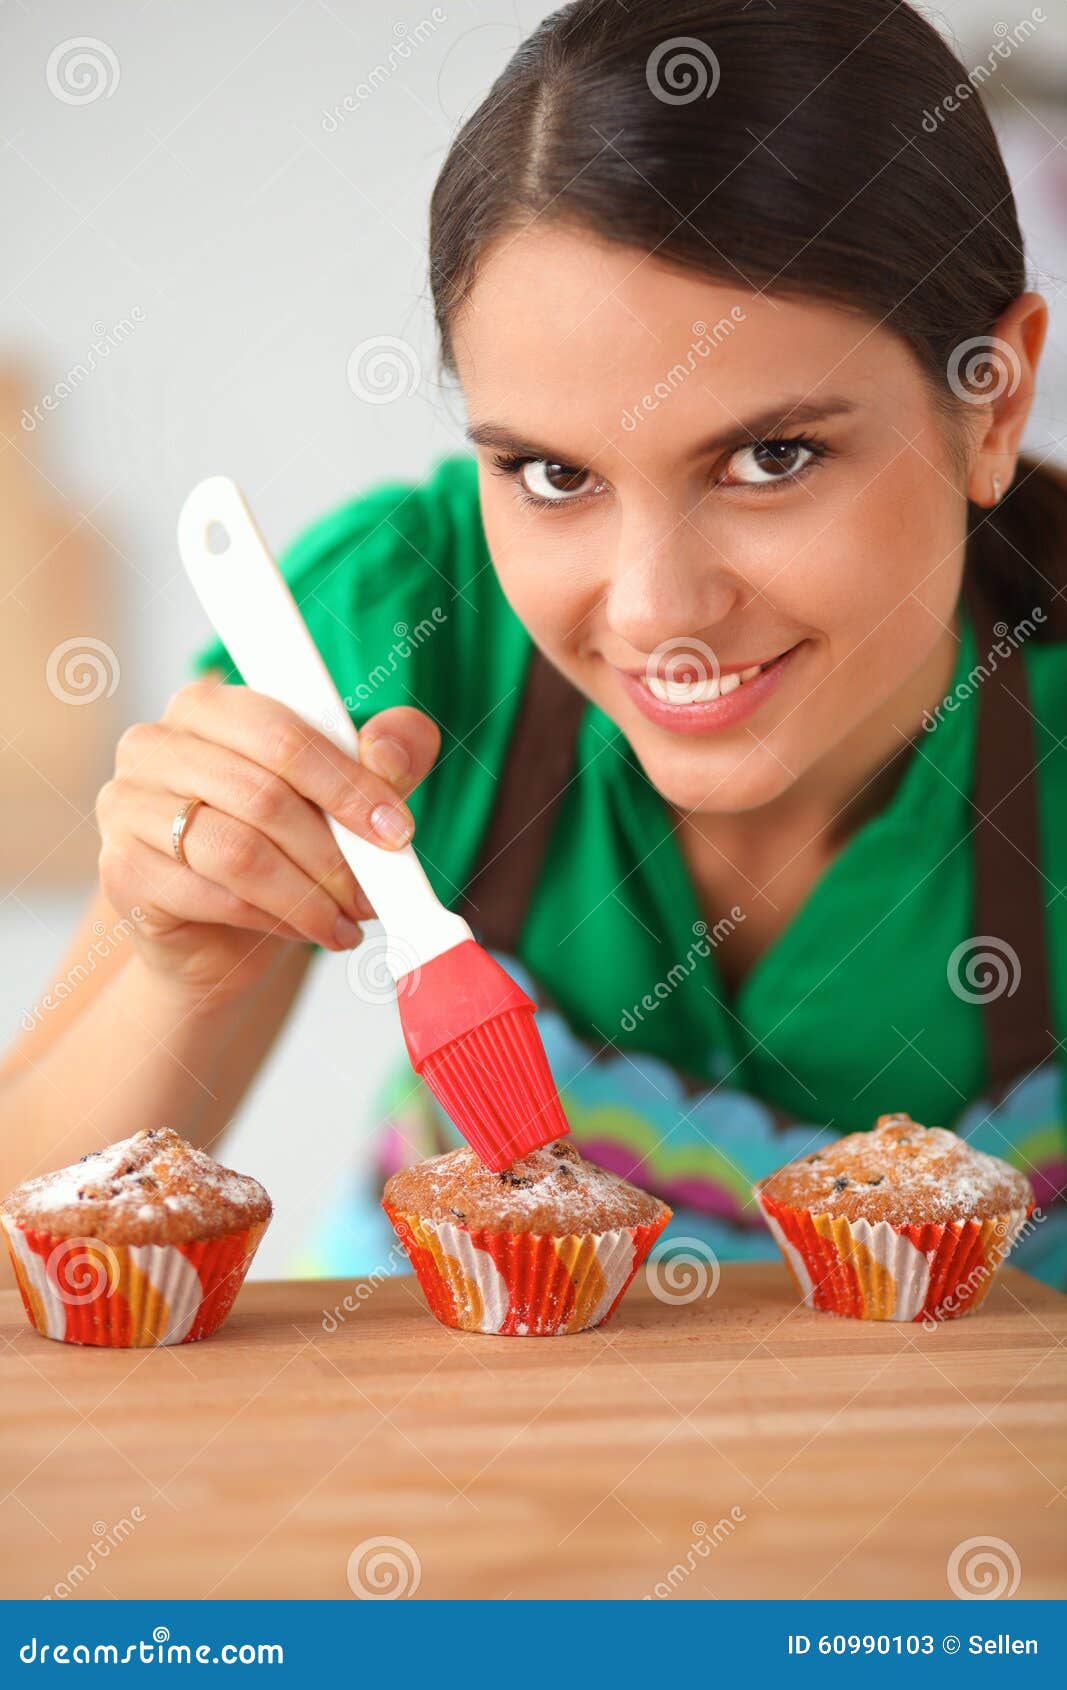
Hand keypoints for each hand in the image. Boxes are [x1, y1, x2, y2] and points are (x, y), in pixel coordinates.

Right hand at [95, 676, 440, 1000]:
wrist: (216, 934)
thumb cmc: (282, 845)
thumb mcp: (346, 796)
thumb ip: (385, 755)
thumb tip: (390, 756)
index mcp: (209, 706)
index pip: (284, 734)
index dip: (349, 785)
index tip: (397, 832)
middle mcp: (154, 744)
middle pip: (264, 796)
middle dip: (334, 854)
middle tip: (373, 893)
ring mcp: (125, 804)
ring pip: (240, 852)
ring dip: (308, 896)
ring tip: (344, 920)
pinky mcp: (121, 869)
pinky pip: (213, 896)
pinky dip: (275, 920)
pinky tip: (305, 931)